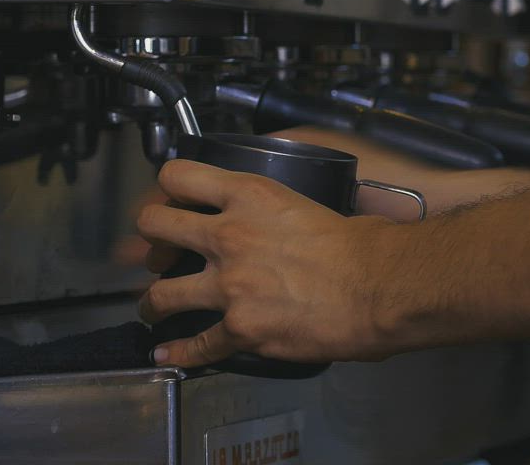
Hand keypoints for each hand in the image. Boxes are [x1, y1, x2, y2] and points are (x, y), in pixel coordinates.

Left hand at [136, 159, 403, 366]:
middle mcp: (229, 235)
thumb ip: (274, 208)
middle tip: (156, 252)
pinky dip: (179, 352)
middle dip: (150, 241)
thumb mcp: (308, 201)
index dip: (168, 188)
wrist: (379, 287)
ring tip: (153, 309)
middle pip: (156, 227)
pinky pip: (196, 345)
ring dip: (152, 303)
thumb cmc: (361, 246)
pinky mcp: (241, 328)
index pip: (178, 175)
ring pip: (161, 294)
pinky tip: (169, 354)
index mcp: (249, 195)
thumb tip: (272, 220)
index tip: (169, 199)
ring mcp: (230, 285)